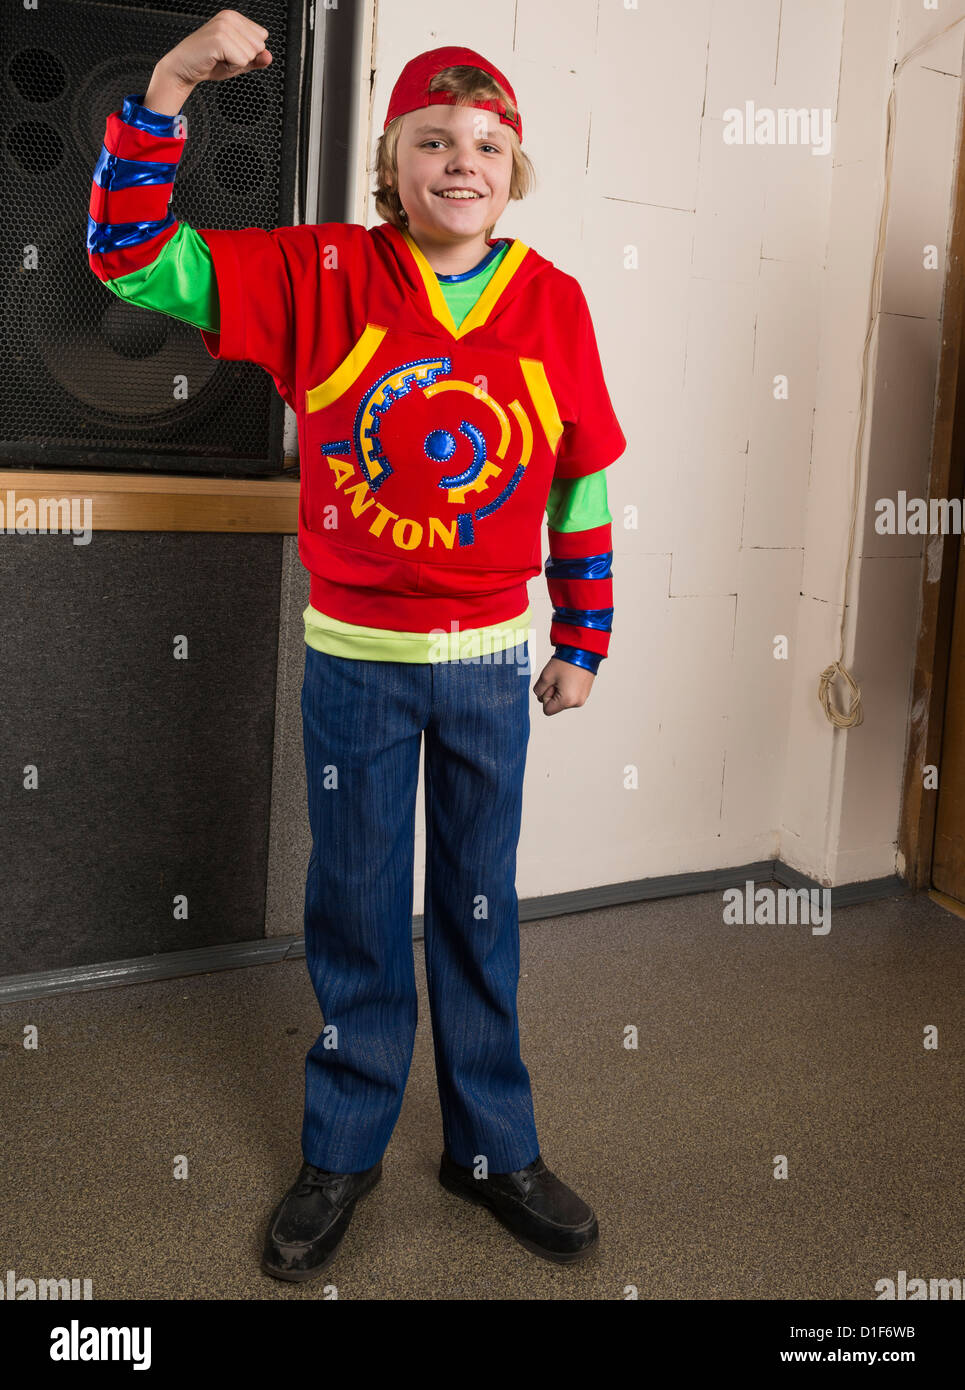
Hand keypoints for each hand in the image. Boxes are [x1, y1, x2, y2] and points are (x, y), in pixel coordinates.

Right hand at [154, 10, 271, 93]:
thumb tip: (269, 56)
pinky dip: (231, 67)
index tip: (230, 52)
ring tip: (220, 58)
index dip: (249, 52)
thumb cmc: (209, 62)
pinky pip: (241, 61)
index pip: (262, 38)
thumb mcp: (238, 61)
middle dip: (244, 58)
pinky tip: (216, 60)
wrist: (184, 67)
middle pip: (259, 46)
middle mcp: (229, 17)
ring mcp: (224, 26)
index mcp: (234, 17)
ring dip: (237, 63)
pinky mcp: (219, 39)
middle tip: (224, 56)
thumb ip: (256, 59)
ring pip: (251, 54)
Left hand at [532, 657, 595, 715]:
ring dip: (560, 690)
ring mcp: (582, 698)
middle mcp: (577, 702)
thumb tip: (540, 695)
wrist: (583, 651)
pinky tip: (569, 676)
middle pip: (556, 705)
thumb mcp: (545, 676)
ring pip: (563, 699)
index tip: (550, 684)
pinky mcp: (585, 692)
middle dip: (553, 692)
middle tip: (558, 678)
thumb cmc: (566, 662)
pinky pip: (571, 695)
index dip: (545, 697)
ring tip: (564, 676)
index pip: (547, 710)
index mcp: (567, 701)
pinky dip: (567, 688)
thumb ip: (538, 690)